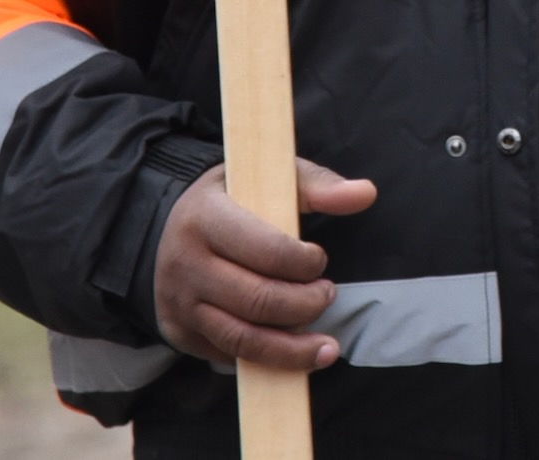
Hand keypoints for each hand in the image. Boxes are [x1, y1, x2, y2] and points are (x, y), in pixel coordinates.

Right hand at [153, 157, 376, 370]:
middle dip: (304, 305)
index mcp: (205, 218)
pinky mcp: (179, 332)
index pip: (266, 251)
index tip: (320, 260)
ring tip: (326, 347)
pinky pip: (226, 355)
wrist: (173, 224)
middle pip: (256, 301)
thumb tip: (366, 194)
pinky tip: (293, 354)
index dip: (305, 263)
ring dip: (291, 350)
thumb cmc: (237, 199)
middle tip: (327, 295)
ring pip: (241, 339)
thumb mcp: (271, 179)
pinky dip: (265, 360)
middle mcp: (184, 264)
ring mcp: (178, 303)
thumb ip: (320, 186)